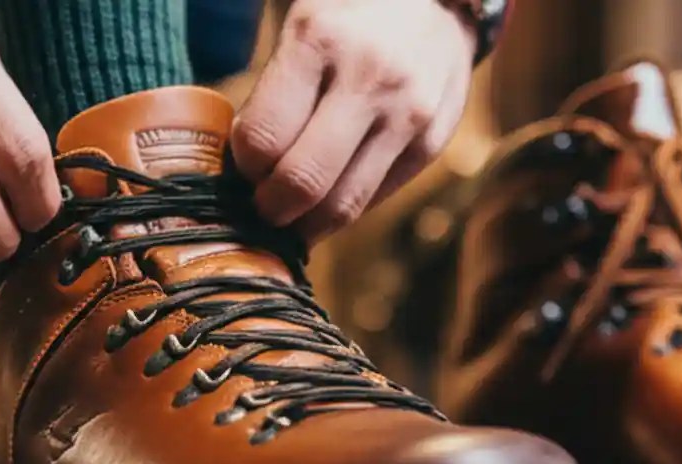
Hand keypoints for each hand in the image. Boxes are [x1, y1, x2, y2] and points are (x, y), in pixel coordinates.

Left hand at [231, 0, 475, 240]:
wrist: (438, 2)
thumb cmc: (350, 18)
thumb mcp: (301, 26)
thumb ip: (273, 91)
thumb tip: (245, 165)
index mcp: (320, 40)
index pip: (263, 137)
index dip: (243, 167)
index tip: (243, 167)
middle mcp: (369, 78)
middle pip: (302, 181)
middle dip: (270, 208)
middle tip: (260, 207)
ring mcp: (408, 114)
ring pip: (343, 204)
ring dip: (305, 223)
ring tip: (289, 217)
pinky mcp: (432, 142)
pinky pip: (375, 198)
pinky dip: (342, 209)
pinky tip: (326, 200)